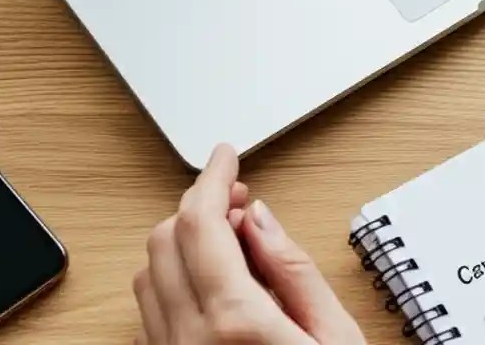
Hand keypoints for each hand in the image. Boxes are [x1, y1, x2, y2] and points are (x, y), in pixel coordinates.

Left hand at [133, 145, 366, 343]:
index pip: (202, 223)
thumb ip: (294, 271)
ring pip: (149, 274)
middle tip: (240, 199)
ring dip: (183, 244)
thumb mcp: (335, 335)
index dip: (213, 178)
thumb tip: (260, 217)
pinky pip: (149, 312)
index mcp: (236, 320)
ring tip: (230, 243)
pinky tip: (212, 283)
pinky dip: (174, 281)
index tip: (226, 157)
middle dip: (200, 206)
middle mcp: (191, 339)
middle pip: (166, 240)